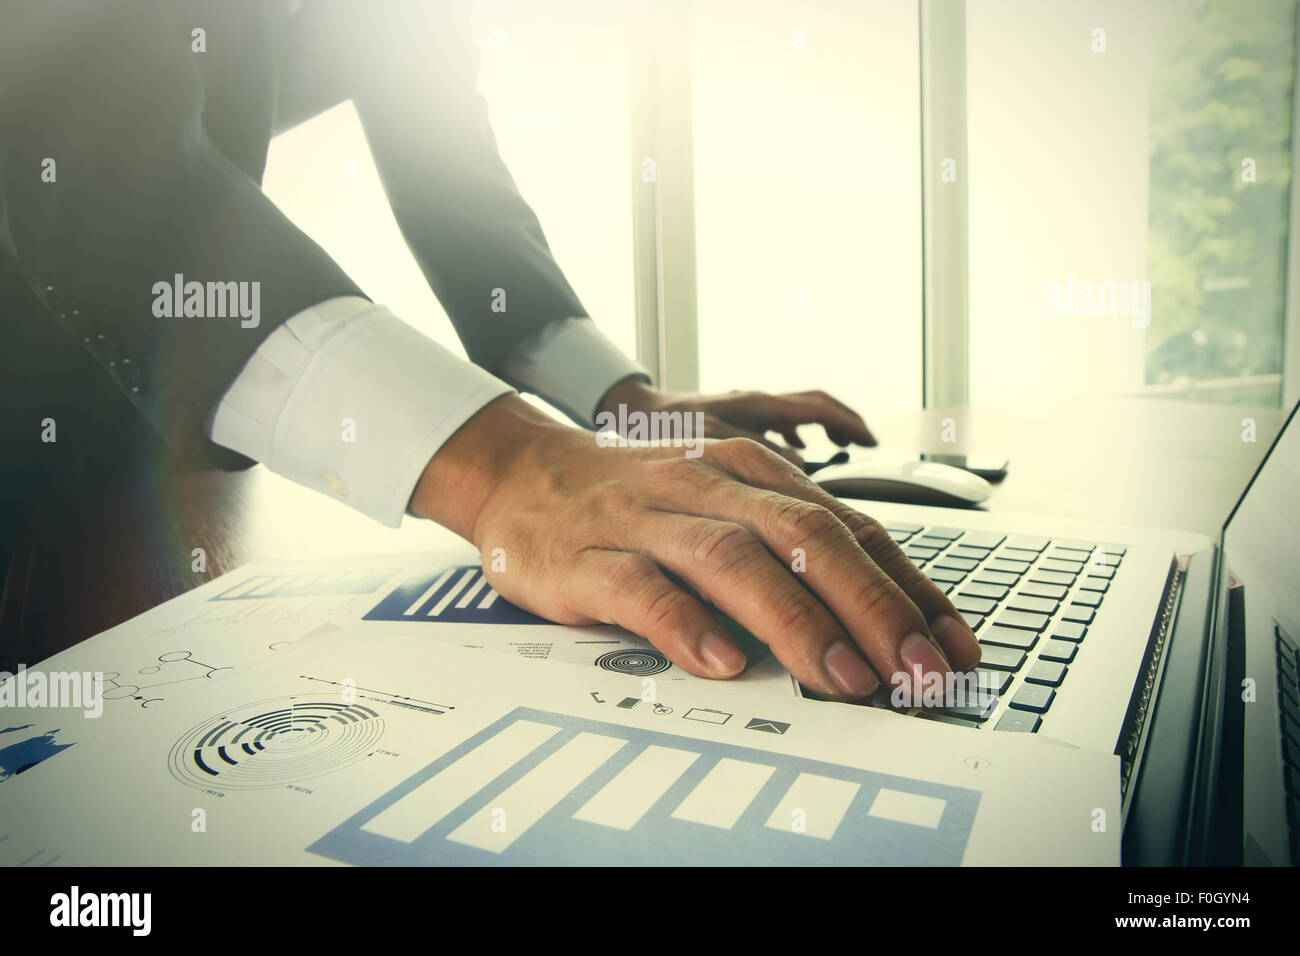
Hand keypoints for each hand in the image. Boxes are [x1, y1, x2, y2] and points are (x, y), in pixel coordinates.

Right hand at [411, 395, 978, 701]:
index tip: (951, 645)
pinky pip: (643, 591)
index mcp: (750, 472)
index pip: (847, 527)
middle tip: (915, 671)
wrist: (526, 476)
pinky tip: (724, 662)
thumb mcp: (723, 503)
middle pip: (804, 537)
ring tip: (842, 678)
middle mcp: (707, 486)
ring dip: (796, 621)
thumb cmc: (641, 501)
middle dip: (872, 607)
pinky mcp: (591, 558)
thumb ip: (792, 548)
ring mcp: (647, 520)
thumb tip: (886, 616)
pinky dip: (688, 627)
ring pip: (733, 561)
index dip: (907, 588)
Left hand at [598, 377, 875, 466]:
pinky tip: (789, 466)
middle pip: (814, 408)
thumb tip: (801, 467)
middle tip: (866, 446)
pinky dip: (792, 443)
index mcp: (756, 404)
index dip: (850, 425)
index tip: (872, 443)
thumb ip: (754, 452)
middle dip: (843, 426)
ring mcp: (744, 413)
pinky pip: (774, 429)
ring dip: (819, 435)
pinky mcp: (732, 424)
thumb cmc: (662, 425)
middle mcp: (754, 405)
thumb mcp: (709, 440)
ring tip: (835, 456)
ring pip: (795, 419)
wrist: (627, 411)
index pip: (818, 407)